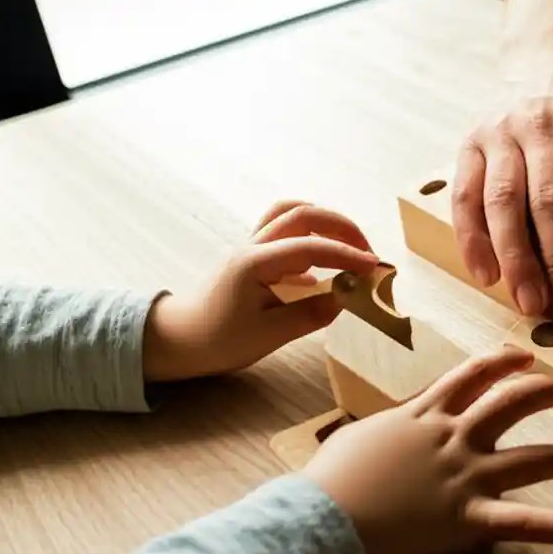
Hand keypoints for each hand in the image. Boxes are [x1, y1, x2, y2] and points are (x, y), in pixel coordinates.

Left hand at [142, 201, 379, 381]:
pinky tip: (326, 264)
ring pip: (292, 213)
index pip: (310, 247)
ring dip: (326, 222)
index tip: (374, 269)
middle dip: (343, 228)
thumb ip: (310, 315)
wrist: (178, 339)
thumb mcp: (268, 335)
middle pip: (303, 214)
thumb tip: (346, 297)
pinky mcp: (253, 255)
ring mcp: (251, 246)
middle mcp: (253, 246)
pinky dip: (312, 236)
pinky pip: (285, 231)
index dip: (346, 255)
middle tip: (368, 254)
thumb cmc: (217, 340)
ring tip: (351, 246)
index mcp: (254, 263)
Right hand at [301, 344, 552, 553]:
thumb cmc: (327, 483)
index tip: (521, 357)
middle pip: (511, 403)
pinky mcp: (470, 518)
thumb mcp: (356, 438)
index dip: (501, 363)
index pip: (470, 377)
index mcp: (422, 416)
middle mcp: (453, 438)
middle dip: (540, 394)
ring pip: (534, 457)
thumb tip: (388, 430)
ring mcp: (467, 476)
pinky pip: (528, 524)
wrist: (321, 519)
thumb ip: (386, 429)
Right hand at [453, 49, 552, 323]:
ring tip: (533, 304)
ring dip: (516, 258)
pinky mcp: (470, 145)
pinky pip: (465, 197)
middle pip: (552, 199)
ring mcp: (501, 133)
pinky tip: (487, 277)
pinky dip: (473, 239)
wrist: (542, 57)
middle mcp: (544, 123)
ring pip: (503, 203)